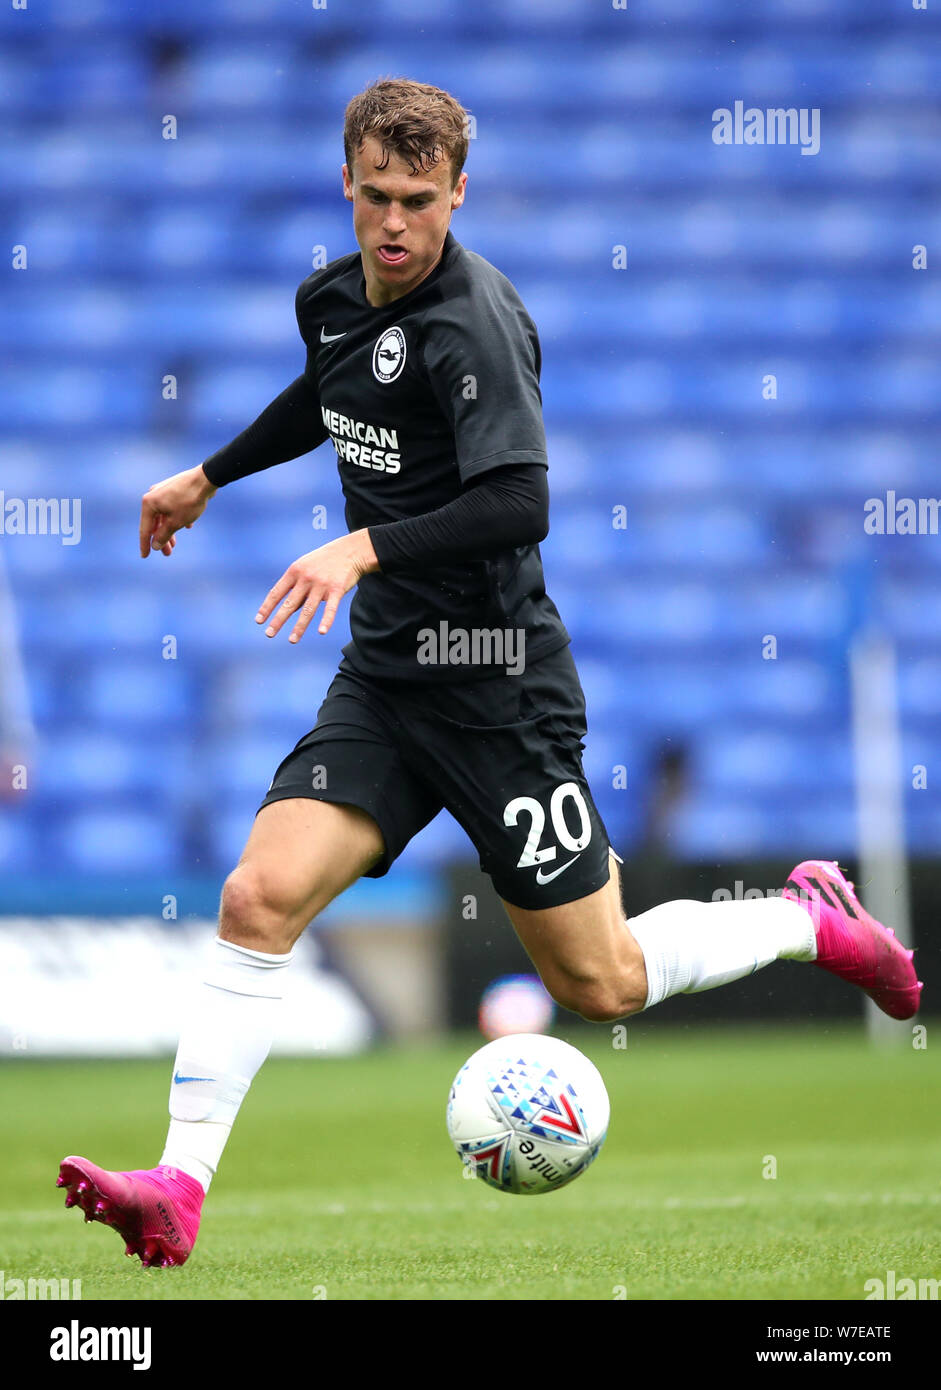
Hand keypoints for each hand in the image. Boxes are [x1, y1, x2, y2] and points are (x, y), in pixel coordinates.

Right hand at [140, 466, 216, 556]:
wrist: (205, 479)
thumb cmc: (189, 501)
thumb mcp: (175, 523)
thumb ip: (163, 535)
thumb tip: (155, 545)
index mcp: (149, 503)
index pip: (145, 529)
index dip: (145, 544)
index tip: (145, 556)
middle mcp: (153, 496)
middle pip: (155, 523)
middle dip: (161, 539)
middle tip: (167, 554)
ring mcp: (163, 492)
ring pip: (164, 516)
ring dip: (169, 530)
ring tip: (175, 544)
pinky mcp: (174, 490)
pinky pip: (172, 508)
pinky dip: (176, 519)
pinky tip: (187, 526)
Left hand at [256, 531, 378, 642]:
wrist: (350, 550)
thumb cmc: (324, 561)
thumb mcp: (305, 566)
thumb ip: (296, 586)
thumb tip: (285, 608)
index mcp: (294, 571)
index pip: (277, 592)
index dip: (267, 607)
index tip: (259, 620)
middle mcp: (306, 578)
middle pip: (289, 603)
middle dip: (278, 620)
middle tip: (269, 634)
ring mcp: (322, 584)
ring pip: (308, 610)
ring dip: (299, 627)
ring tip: (292, 640)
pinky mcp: (337, 589)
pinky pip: (330, 608)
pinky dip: (326, 620)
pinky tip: (321, 631)